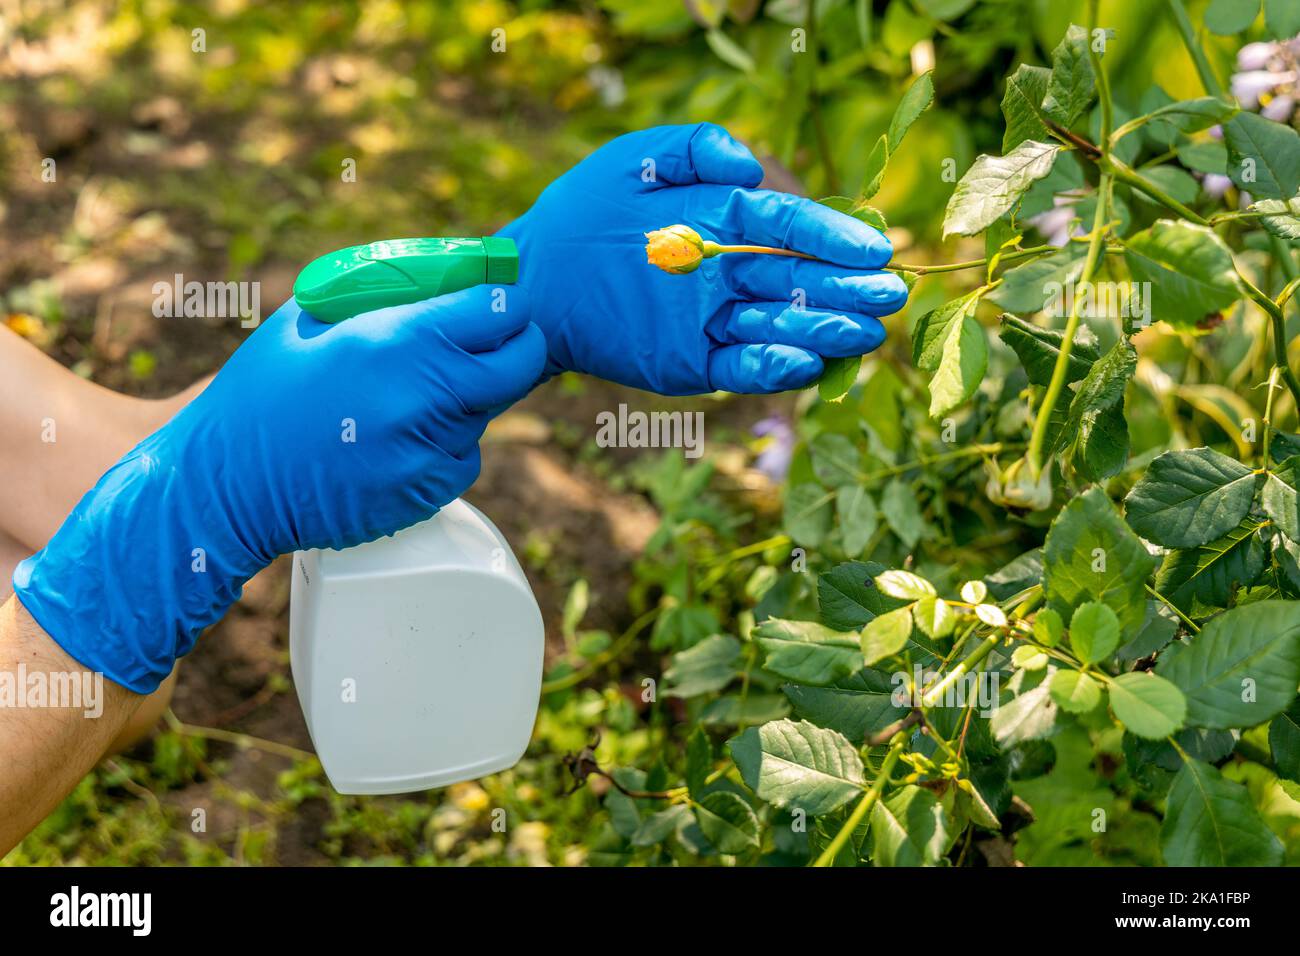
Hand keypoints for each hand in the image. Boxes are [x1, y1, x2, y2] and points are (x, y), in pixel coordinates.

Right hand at [13, 287, 545, 692]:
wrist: (225, 485)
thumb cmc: (262, 392)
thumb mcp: (313, 317)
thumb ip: (382, 296)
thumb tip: (444, 277)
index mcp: (398, 341)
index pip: (500, 310)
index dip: (508, 302)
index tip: (503, 302)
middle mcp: (423, 398)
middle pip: (519, 365)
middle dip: (517, 346)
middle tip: (500, 341)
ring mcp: (427, 451)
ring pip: (488, 413)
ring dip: (470, 398)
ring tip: (413, 395)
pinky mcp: (424, 494)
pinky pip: (463, 458)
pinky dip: (447, 446)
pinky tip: (398, 439)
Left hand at [498, 122, 906, 394]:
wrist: (532, 279)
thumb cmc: (584, 211)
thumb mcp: (634, 160)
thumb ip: (695, 148)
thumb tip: (751, 165)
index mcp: (726, 219)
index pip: (790, 224)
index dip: (832, 235)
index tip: (871, 246)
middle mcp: (729, 272)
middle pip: (798, 280)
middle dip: (844, 290)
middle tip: (887, 298)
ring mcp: (713, 321)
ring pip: (779, 327)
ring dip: (822, 332)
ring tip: (863, 336)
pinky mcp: (692, 363)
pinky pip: (740, 369)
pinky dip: (771, 369)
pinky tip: (803, 364)